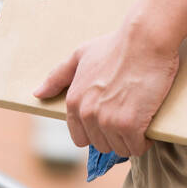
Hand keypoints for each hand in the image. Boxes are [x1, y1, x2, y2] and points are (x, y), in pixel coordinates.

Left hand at [32, 16, 179, 158]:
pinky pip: (137, 147)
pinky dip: (145, 138)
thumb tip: (38, 93)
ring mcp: (108, 120)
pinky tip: (148, 119)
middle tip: (129, 109)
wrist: (145, 39)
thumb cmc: (116, 46)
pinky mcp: (129, 125)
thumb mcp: (82, 55)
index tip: (111, 114)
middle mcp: (87, 114)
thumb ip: (58, 76)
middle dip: (116, 133)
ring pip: (120, 148)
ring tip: (140, 112)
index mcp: (74, 101)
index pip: (80, 138)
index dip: (98, 129)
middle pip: (102, 144)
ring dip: (132, 137)